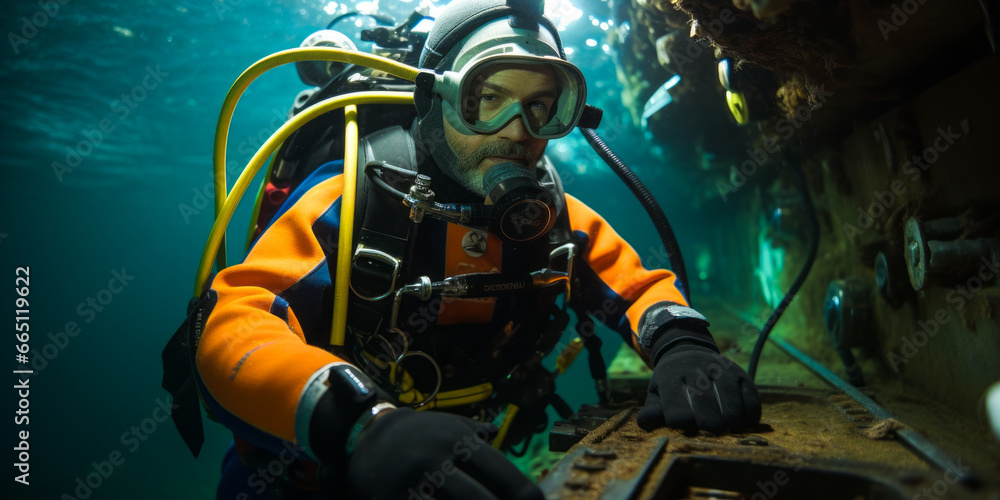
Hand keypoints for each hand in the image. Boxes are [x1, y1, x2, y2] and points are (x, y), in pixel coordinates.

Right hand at [347, 408, 542, 499]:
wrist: (366, 435)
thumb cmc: (420, 435)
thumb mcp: (451, 425)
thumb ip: (479, 437)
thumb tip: (502, 441)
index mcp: (457, 439)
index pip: (501, 472)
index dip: (525, 496)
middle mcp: (436, 458)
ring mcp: (411, 481)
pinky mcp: (390, 498)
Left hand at [636, 344, 760, 431]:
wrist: (688, 350)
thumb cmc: (671, 382)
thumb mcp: (656, 392)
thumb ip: (652, 410)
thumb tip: (645, 424)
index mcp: (672, 377)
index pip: (677, 408)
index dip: (682, 423)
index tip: (685, 429)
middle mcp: (697, 370)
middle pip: (706, 404)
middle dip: (709, 424)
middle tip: (710, 433)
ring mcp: (721, 370)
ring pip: (731, 400)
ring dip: (731, 421)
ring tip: (728, 431)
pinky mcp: (741, 374)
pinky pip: (751, 397)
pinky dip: (750, 414)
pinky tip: (744, 423)